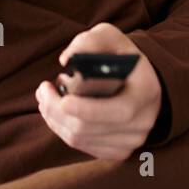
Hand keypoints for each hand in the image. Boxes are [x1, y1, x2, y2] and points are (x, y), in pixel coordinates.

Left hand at [34, 22, 163, 160]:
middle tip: (43, 90)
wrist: (137, 79)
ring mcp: (132, 140)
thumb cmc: (120, 55)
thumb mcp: (110, 37)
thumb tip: (66, 59)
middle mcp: (143, 121)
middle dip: (56, 111)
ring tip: (45, 98)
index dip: (87, 110)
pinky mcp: (118, 151)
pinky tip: (56, 112)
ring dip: (54, 120)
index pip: (119, 111)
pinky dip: (62, 130)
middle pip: (89, 128)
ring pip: (79, 140)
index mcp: (146, 92)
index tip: (63, 99)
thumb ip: (91, 40)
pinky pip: (81, 146)